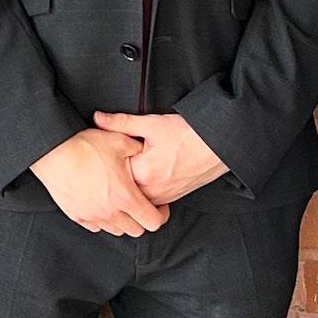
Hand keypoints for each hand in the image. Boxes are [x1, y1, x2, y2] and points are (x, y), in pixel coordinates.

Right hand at [29, 128, 167, 236]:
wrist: (52, 152)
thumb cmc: (84, 147)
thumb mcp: (119, 141)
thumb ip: (139, 149)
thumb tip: (148, 151)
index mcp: (125, 197)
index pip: (153, 221)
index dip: (161, 215)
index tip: (159, 206)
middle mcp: (110, 212)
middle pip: (136, 231)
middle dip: (142, 219)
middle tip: (141, 204)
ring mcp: (92, 216)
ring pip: (116, 231)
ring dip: (123, 221)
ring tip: (121, 204)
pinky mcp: (77, 216)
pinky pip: (96, 227)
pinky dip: (103, 220)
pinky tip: (102, 205)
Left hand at [94, 111, 228, 203]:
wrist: (219, 145)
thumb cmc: (188, 134)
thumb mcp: (151, 124)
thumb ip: (121, 123)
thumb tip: (98, 118)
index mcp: (143, 173)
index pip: (113, 172)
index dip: (106, 160)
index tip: (104, 150)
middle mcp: (152, 191)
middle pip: (123, 187)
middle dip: (116, 174)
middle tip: (112, 160)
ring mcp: (163, 197)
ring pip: (136, 195)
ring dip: (131, 183)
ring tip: (128, 166)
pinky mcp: (172, 197)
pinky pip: (150, 198)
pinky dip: (143, 189)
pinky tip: (144, 174)